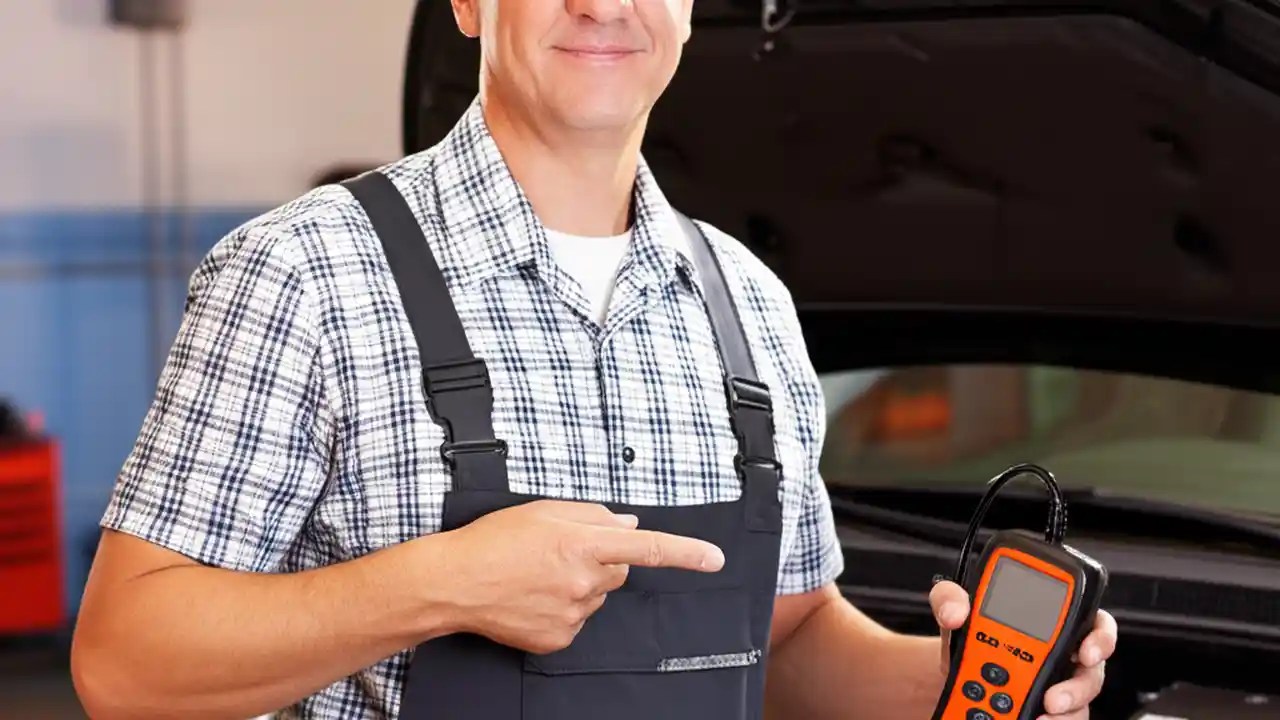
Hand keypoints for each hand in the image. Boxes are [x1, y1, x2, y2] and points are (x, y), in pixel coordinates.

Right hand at [438, 499, 724, 654]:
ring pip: (596, 596)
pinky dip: (562, 609)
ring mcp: (572, 613)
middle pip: (619, 570)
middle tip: (562, 552)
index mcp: (582, 542)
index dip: (684, 552)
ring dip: (580, 584)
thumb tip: (626, 525)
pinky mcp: (558, 639)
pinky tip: (533, 598)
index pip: (646, 547)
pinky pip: (577, 621)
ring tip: (538, 575)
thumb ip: (592, 515)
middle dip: (602, 560)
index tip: (714, 559)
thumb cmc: (495, 540)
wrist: (455, 583)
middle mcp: (583, 581)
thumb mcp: (543, 510)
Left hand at [930, 580, 1117, 718]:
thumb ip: (951, 596)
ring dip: (1062, 716)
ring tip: (1036, 718)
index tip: (1086, 653)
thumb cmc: (967, 630)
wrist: (953, 669)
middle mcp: (1064, 655)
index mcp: (1054, 620)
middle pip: (1092, 673)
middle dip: (1078, 689)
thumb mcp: (954, 606)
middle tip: (1053, 700)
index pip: (1095, 623)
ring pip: (1077, 705)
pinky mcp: (1046, 712)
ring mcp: (1057, 687)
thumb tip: (954, 612)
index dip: (1102, 638)